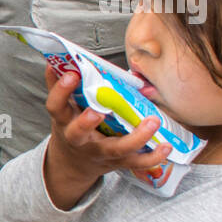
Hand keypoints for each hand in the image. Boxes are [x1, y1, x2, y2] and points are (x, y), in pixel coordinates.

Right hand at [41, 63, 172, 209]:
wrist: (73, 162)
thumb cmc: (72, 125)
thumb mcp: (65, 106)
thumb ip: (64, 84)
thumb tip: (69, 59)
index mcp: (65, 120)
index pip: (56, 106)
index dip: (61, 91)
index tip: (72, 74)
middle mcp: (78, 138)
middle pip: (77, 133)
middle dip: (86, 122)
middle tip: (97, 111)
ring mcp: (98, 152)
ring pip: (114, 149)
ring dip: (135, 138)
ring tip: (152, 122)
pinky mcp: (116, 162)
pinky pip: (135, 163)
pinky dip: (152, 157)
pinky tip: (165, 147)